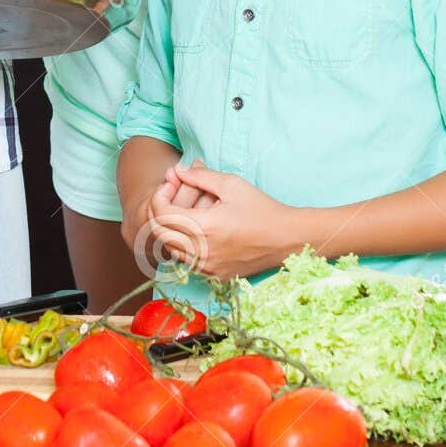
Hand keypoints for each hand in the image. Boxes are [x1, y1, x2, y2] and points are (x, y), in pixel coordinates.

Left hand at [149, 167, 302, 279]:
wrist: (286, 238)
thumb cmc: (261, 207)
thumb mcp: (231, 184)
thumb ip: (200, 176)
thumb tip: (175, 170)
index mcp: (204, 227)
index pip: (162, 214)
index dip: (159, 195)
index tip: (171, 183)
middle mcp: (202, 252)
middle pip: (160, 233)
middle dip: (159, 211)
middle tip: (170, 195)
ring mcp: (208, 268)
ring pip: (170, 250)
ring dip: (168, 229)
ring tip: (182, 211)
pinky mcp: (216, 276)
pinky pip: (187, 262)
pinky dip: (182, 246)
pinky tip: (195, 231)